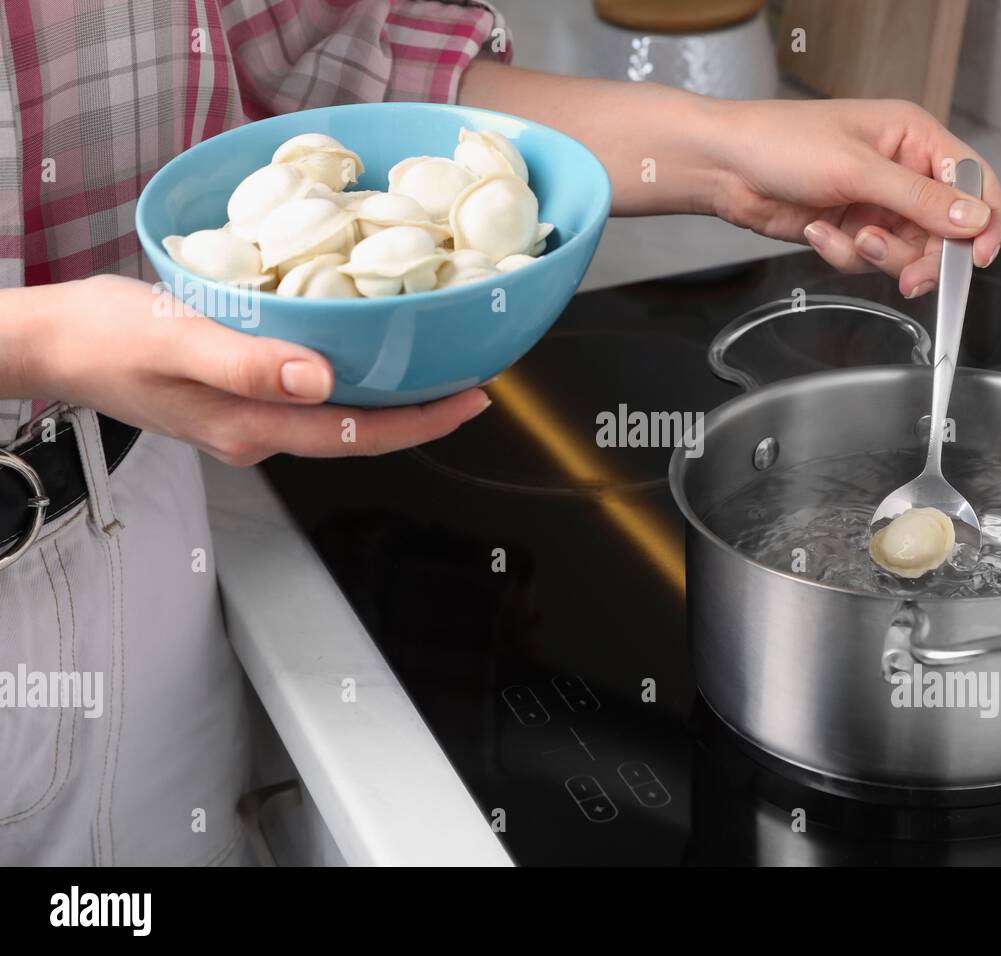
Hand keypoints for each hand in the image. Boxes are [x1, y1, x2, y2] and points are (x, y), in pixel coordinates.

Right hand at [10, 274, 489, 465]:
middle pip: (358, 432)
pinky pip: (309, 395)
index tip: (472, 400)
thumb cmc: (105, 337)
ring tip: (434, 365)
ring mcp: (247, 420)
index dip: (422, 423)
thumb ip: (248, 363)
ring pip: (336, 416)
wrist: (53, 343)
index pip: (358, 434)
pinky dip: (348, 378)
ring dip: (388, 396)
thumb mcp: (177, 341)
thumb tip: (320, 380)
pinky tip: (364, 349)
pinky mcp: (236, 398)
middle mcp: (257, 433)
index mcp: (251, 426)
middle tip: (472, 381)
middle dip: (420, 413)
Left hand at [708, 98, 1000, 296]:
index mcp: (915, 138)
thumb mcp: (857, 169)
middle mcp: (903, 171)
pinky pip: (867, 259)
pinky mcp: (851, 229)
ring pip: (907, 252)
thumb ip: (920, 199)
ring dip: (879, 255)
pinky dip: (845, 254)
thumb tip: (974, 219)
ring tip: (851, 237)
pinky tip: (819, 230)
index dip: (984, 222)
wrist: (725, 167)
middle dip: (926, 256)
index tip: (978, 259)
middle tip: (910, 276)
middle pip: (946, 230)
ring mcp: (876, 204)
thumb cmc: (781, 142)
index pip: (975, 181)